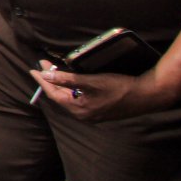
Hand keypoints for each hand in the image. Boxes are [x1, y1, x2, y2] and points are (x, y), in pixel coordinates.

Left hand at [29, 59, 157, 120]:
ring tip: (53, 70)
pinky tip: (71, 80)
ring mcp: (92, 114)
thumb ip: (67, 79)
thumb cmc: (119, 87)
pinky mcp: (100, 110)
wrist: (146, 95)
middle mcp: (83, 115)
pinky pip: (79, 99)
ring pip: (69, 98)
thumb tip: (45, 76)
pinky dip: (72, 88)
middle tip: (43, 65)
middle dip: (50, 81)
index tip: (34, 68)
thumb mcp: (91, 81)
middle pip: (60, 96)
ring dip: (61, 84)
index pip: (54, 94)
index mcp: (79, 110)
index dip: (43, 80)